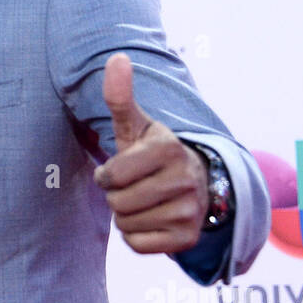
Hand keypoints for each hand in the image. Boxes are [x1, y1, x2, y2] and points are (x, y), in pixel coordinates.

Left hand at [93, 54, 208, 253]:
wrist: (196, 184)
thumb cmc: (153, 153)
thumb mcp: (136, 126)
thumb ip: (120, 96)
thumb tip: (117, 58)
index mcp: (169, 148)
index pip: (113, 175)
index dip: (107, 175)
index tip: (118, 169)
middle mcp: (185, 180)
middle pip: (118, 203)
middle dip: (116, 196)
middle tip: (133, 187)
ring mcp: (190, 211)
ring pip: (126, 225)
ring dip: (126, 216)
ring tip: (143, 201)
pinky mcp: (188, 238)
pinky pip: (138, 245)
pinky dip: (136, 236)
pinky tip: (151, 219)